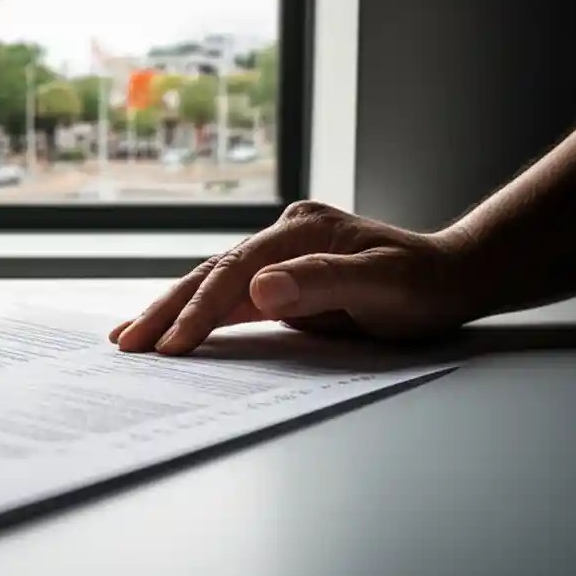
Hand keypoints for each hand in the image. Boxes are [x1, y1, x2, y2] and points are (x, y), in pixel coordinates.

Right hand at [109, 201, 476, 354]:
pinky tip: (168, 331)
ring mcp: (276, 258)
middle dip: (166, 309)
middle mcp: (280, 237)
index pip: (237, 271)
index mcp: (300, 230)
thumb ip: (323, 282)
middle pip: (210, 272)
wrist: (451, 277)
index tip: (173, 345)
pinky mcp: (277, 281)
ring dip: (169, 312)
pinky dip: (196, 316)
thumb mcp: (385, 284)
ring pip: (211, 284)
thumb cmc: (424, 283)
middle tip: (125, 343)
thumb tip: (260, 290)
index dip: (202, 309)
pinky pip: (228, 299)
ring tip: (127, 338)